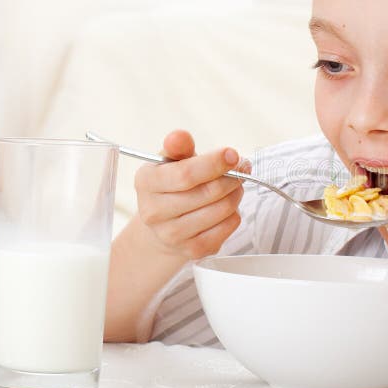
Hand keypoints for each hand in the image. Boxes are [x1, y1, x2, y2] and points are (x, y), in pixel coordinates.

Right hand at [134, 129, 247, 259]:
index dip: (215, 163)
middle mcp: (154, 212)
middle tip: (241, 168)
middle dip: (232, 178)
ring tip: (234, 186)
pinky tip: (226, 207)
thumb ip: (178, 146)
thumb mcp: (172, 160)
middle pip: (209, 193)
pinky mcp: (193, 251)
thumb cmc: (172, 184)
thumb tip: (180, 136)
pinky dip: (235, 213)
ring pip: (222, 210)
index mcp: (146, 182)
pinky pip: (228, 227)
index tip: (233, 155)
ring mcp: (172, 235)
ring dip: (236, 194)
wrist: (164, 223)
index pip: (186, 174)